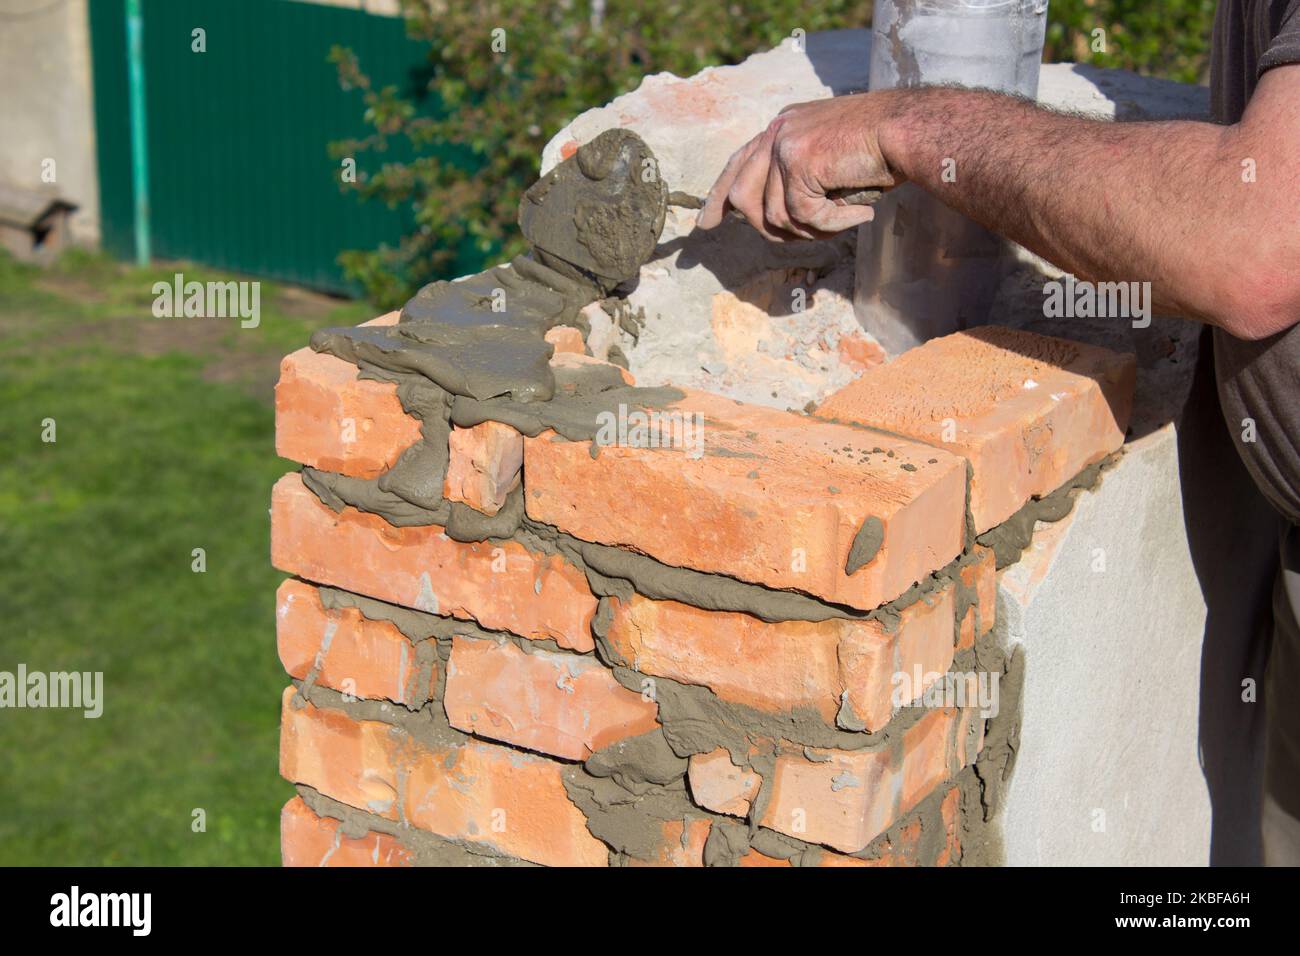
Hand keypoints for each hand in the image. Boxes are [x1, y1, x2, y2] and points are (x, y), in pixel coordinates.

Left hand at [698, 92, 904, 240]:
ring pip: (775, 215)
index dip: (720, 196)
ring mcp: (785, 145)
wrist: (909, 129)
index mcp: (783, 127)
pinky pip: (803, 216)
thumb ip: (799, 181)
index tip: (707, 223)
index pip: (738, 164)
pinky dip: (834, 224)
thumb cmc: (883, 148)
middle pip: (744, 196)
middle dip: (768, 228)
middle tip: (802, 236)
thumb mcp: (830, 162)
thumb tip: (775, 220)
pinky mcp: (798, 162)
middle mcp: (778, 131)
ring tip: (843, 221)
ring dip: (811, 230)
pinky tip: (860, 213)